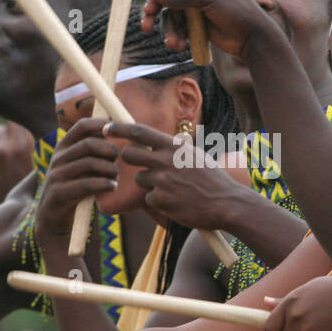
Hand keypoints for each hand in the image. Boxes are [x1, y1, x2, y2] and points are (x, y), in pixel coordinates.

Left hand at [0, 122, 35, 209]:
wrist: (14, 220)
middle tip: (11, 151)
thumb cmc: (34, 193)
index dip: (18, 128)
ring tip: (1, 162)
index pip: (15, 122)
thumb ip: (37, 148)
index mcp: (24, 146)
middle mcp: (5, 148)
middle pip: (1, 129)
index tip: (19, 134)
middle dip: (6, 138)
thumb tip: (33, 128)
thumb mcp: (41, 167)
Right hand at [34, 118, 118, 245]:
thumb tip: (120, 134)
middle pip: (89, 144)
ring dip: (109, 170)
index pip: (82, 126)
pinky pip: (87, 184)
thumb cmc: (75, 190)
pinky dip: (104, 184)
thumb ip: (94, 153)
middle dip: (109, 151)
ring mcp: (56, 175)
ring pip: (90, 163)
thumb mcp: (81, 168)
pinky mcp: (59, 193)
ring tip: (114, 177)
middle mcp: (58, 158)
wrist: (53, 220)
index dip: (101, 125)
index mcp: (63, 147)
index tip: (117, 131)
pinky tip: (112, 187)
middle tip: (116, 162)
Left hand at [103, 121, 245, 230]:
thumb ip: (174, 149)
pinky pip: (149, 199)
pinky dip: (159, 202)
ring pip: (141, 180)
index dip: (119, 128)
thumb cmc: (212, 179)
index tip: (106, 127)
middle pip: (128, 155)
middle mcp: (165, 160)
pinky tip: (177, 202)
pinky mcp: (161, 200)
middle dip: (128, 159)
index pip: (138, 131)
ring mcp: (162, 181)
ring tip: (173, 189)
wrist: (226, 203)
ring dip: (150, 184)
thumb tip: (159, 142)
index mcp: (174, 146)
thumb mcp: (195, 155)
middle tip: (140, 165)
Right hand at [141, 0, 285, 58]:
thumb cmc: (235, 11)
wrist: (252, 37)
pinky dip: (176, 37)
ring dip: (169, 30)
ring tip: (174, 44)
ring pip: (171, 17)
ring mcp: (196, 7)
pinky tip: (180, 46)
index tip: (151, 7)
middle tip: (146, 26)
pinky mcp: (197, 25)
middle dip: (156, 14)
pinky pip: (178, 29)